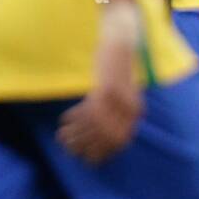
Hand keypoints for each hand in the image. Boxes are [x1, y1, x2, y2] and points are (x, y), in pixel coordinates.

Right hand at [57, 27, 142, 163]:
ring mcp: (119, 99)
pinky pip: (89, 111)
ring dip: (76, 134)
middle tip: (68, 149)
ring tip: (62, 136)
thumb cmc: (119, 67)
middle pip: (106, 138)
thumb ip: (118, 112)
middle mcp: (131, 108)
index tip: (86, 158)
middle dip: (85, 146)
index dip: (101, 152)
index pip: (119, 142)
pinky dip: (76, 118)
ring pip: (95, 126)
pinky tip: (65, 119)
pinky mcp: (107, 88)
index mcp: (136, 112)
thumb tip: (101, 137)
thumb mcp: (125, 92)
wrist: (121, 39)